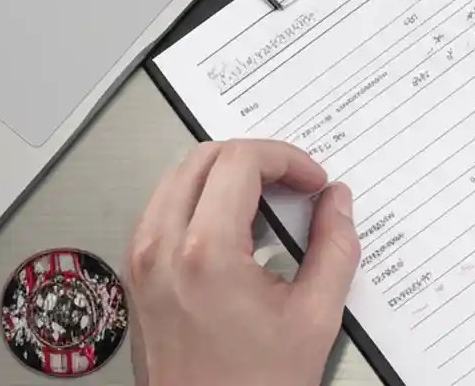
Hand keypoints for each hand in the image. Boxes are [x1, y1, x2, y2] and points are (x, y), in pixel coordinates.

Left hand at [126, 140, 358, 385]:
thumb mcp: (315, 317)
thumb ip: (334, 248)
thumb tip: (337, 202)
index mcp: (206, 252)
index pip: (240, 161)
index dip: (286, 158)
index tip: (312, 180)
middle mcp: (162, 249)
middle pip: (204, 158)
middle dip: (256, 159)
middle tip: (294, 183)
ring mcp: (142, 261)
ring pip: (177, 178)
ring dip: (224, 176)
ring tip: (267, 203)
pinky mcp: (137, 276)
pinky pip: (162, 210)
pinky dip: (199, 201)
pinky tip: (235, 227)